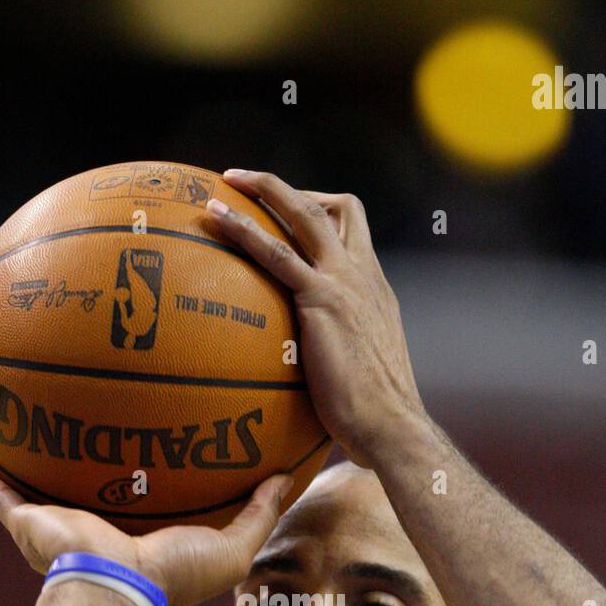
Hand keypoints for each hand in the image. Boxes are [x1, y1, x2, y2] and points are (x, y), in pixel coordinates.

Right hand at [0, 450, 290, 605]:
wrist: (117, 587)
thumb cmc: (173, 575)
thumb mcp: (233, 547)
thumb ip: (261, 513)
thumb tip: (288, 476)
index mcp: (140, 539)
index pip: (145, 506)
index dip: (150, 484)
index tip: (161, 450)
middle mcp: (96, 531)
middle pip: (88, 491)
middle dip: (85, 464)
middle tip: (91, 424)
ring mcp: (59, 528)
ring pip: (37, 489)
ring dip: (26, 463)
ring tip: (21, 425)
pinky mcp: (30, 524)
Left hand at [207, 170, 427, 467]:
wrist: (390, 423)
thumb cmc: (374, 415)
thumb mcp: (361, 371)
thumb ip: (341, 355)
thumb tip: (315, 375)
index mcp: (375, 288)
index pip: (354, 232)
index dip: (324, 212)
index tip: (291, 216)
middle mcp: (364, 275)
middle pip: (335, 208)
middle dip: (292, 189)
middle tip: (251, 182)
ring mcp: (344, 282)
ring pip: (304, 214)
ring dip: (264, 189)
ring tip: (226, 182)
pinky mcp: (322, 299)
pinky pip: (275, 253)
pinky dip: (243, 230)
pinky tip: (214, 220)